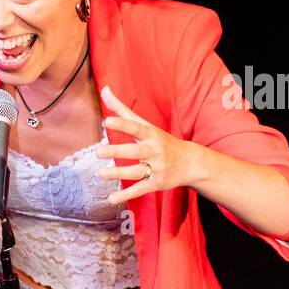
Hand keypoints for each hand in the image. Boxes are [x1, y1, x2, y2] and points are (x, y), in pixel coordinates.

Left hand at [94, 86, 199, 203]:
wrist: (189, 162)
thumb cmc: (161, 140)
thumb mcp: (144, 124)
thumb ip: (122, 109)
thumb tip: (104, 89)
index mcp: (150, 135)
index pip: (135, 128)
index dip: (122, 125)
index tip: (106, 122)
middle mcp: (154, 151)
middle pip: (134, 151)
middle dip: (116, 151)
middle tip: (98, 152)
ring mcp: (156, 168)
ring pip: (136, 172)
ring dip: (118, 173)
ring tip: (101, 173)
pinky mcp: (156, 183)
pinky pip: (140, 189)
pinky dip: (126, 196)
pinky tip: (111, 199)